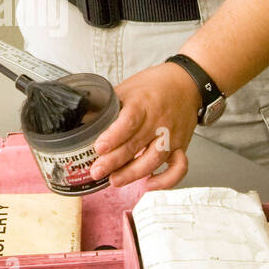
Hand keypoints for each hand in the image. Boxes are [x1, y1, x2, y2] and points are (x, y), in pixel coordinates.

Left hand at [88, 63, 201, 188]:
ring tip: (114, 180)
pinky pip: (178, 168)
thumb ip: (108, 106)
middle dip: (115, 161)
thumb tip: (82, 121)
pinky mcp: (181, 146)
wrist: (186, 83)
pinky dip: (166, 180)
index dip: (114, 136)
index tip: (99, 148)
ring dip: (133, 174)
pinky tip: (149, 184)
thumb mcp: (127, 89)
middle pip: (136, 144)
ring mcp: (171, 136)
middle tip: (97, 171)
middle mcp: (159, 121)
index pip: (129, 121)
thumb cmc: (154, 87)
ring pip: (154, 160)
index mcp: (143, 103)